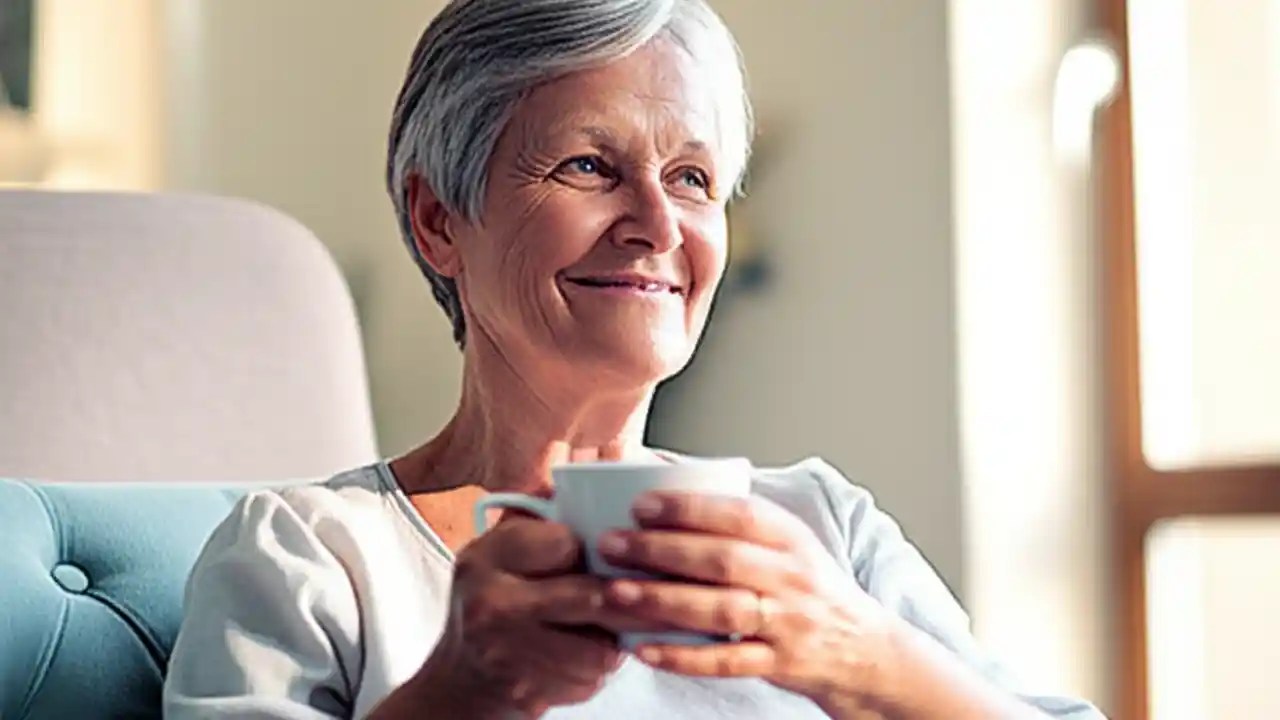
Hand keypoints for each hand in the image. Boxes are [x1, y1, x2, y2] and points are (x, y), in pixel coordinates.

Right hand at [417, 515, 633, 717]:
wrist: (461, 677)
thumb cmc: (495, 598)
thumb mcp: (502, 548)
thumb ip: (542, 515)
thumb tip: (601, 467)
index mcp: (486, 558)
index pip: (565, 543)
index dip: (592, 546)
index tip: (602, 548)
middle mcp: (491, 605)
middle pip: (590, 597)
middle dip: (627, 595)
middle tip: (646, 589)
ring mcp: (508, 654)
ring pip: (599, 646)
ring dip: (617, 638)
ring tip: (616, 625)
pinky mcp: (528, 691)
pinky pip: (589, 678)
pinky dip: (601, 668)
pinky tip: (592, 652)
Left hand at [596, 492, 899, 714]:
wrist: (861, 648)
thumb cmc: (806, 584)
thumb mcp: (785, 540)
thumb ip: (732, 512)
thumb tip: (662, 464)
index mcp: (790, 538)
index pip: (740, 515)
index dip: (690, 508)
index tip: (641, 503)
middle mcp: (791, 577)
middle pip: (723, 560)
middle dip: (661, 551)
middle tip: (611, 543)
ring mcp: (786, 623)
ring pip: (720, 610)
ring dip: (663, 601)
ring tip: (615, 592)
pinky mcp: (779, 664)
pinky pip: (726, 662)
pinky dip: (683, 657)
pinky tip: (643, 648)